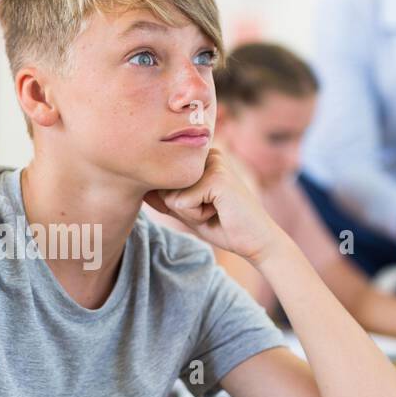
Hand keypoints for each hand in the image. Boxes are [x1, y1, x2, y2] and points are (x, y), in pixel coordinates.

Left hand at [144, 150, 284, 265]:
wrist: (256, 241)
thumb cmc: (224, 226)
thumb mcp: (188, 211)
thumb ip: (166, 199)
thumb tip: (139, 190)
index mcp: (201, 159)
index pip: (164, 182)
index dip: (177, 205)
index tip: (204, 207)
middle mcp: (206, 155)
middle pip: (165, 188)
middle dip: (183, 209)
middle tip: (211, 211)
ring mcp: (212, 164)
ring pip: (171, 196)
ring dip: (190, 213)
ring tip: (215, 211)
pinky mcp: (215, 178)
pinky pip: (182, 203)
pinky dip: (197, 216)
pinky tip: (219, 212)